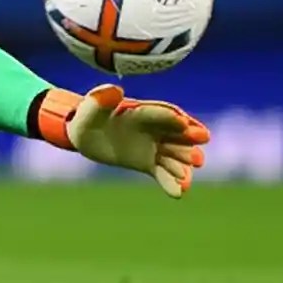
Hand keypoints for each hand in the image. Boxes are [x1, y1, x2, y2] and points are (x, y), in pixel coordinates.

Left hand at [42, 84, 210, 198]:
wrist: (85, 136)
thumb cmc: (86, 119)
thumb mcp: (89, 111)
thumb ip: (100, 101)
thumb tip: (114, 89)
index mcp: (140, 111)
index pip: (159, 113)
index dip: (170, 118)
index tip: (183, 124)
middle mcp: (153, 128)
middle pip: (176, 134)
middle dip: (188, 143)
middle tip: (197, 156)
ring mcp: (153, 146)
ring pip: (174, 156)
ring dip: (182, 166)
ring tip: (186, 178)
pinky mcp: (149, 162)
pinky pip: (163, 173)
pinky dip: (172, 182)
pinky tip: (178, 193)